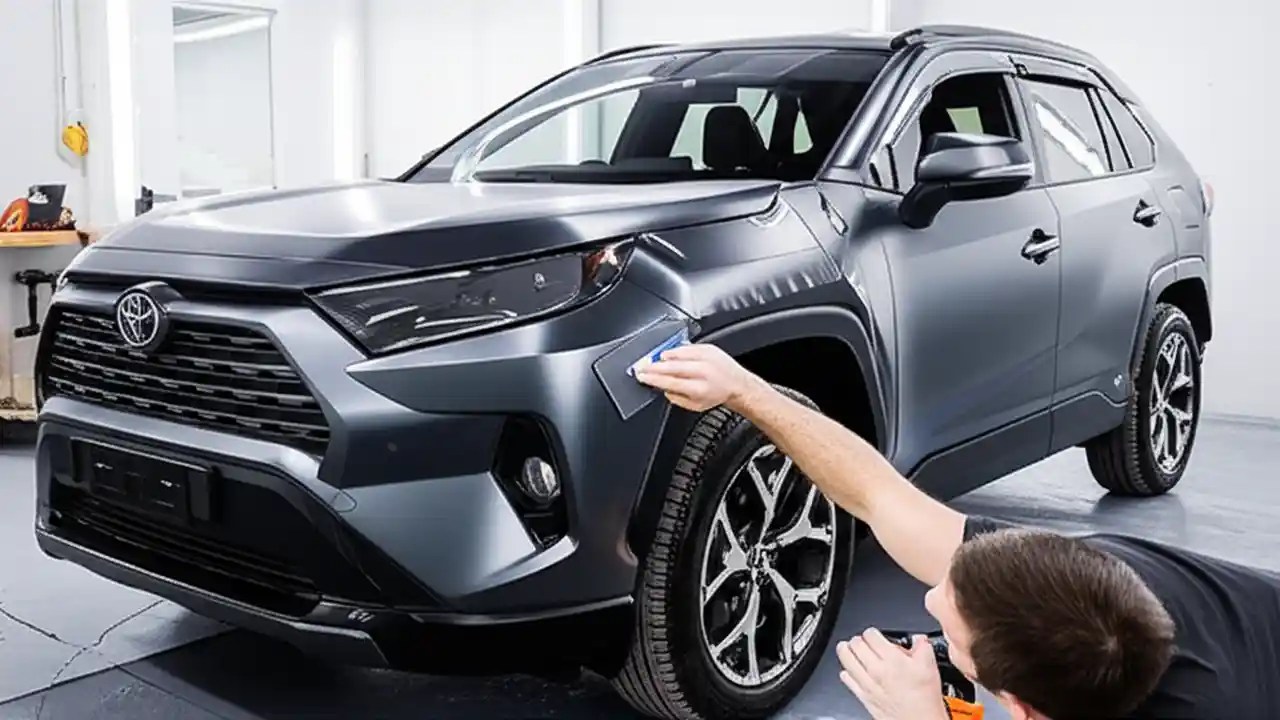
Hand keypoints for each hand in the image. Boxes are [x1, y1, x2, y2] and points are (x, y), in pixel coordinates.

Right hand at [634, 343, 759, 411]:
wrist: (737, 384)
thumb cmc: (716, 395)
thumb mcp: (695, 406)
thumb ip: (676, 398)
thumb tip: (661, 388)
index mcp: (698, 388)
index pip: (669, 381)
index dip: (653, 379)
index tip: (642, 376)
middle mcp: (702, 372)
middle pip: (671, 367)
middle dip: (652, 367)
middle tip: (641, 367)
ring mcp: (706, 358)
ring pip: (678, 354)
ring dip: (663, 357)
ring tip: (653, 360)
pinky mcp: (708, 348)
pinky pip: (687, 347)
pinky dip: (675, 350)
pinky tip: (668, 354)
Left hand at [837, 629, 947, 719]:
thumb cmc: (924, 698)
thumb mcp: (930, 666)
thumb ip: (923, 646)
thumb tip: (917, 638)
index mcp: (892, 659)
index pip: (870, 634)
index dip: (873, 632)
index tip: (876, 635)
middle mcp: (876, 670)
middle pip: (855, 644)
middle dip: (859, 639)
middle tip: (863, 642)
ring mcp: (867, 683)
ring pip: (846, 659)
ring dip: (846, 651)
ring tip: (848, 648)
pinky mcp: (863, 696)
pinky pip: (847, 679)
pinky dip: (847, 672)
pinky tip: (852, 670)